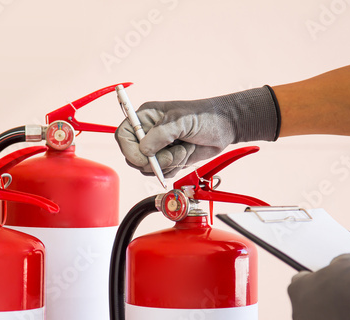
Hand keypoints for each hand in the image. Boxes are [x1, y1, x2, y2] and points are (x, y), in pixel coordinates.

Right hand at [114, 87, 279, 176]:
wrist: (225, 127)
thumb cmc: (205, 116)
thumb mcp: (181, 120)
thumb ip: (161, 134)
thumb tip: (144, 150)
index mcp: (144, 118)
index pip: (123, 136)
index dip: (129, 150)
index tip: (145, 158)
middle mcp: (147, 134)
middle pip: (133, 157)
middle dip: (155, 160)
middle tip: (175, 152)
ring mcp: (157, 148)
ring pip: (148, 168)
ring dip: (169, 163)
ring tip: (185, 149)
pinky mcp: (167, 160)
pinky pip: (161, 174)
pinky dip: (175, 167)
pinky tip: (187, 153)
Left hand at [287, 254, 349, 319]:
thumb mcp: (345, 262)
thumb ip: (336, 268)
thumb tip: (340, 269)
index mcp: (296, 289)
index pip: (301, 284)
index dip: (316, 283)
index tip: (327, 283)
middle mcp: (298, 313)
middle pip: (310, 309)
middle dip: (324, 305)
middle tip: (345, 302)